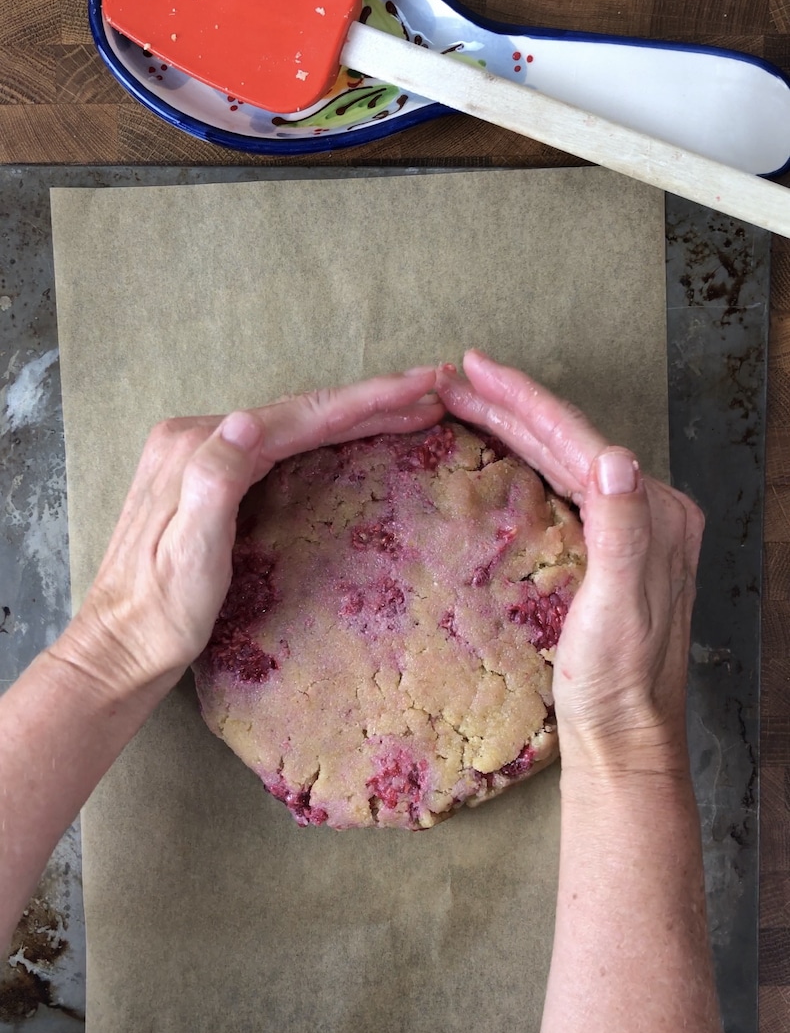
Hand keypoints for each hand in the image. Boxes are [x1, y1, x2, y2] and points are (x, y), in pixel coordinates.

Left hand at [60, 369, 442, 697]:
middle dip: (369, 401)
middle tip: (433, 391)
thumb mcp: (190, 553)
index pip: (299, 415)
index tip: (422, 385)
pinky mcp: (203, 479)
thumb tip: (244, 422)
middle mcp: (195, 438)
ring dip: (351, 415)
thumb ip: (214, 482)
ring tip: (408, 408)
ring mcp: (198, 456)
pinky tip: (349, 438)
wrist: (119, 648)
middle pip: (300, 413)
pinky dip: (322, 438)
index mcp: (196, 447)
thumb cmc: (160, 612)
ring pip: (291, 427)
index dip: (366, 400)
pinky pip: (277, 446)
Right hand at [438, 351, 703, 775]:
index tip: (474, 370)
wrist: (624, 740)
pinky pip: (563, 490)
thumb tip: (616, 456)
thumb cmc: (618, 683)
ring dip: (516, 428)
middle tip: (456, 379)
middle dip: (511, 406)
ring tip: (469, 403)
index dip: (523, 400)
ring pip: (564, 461)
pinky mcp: (610, 555)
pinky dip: (529, 464)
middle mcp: (649, 513)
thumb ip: (623, 530)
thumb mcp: (619, 605)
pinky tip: (505, 458)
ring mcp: (631, 533)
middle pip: (569, 441)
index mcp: (655, 513)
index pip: (579, 439)